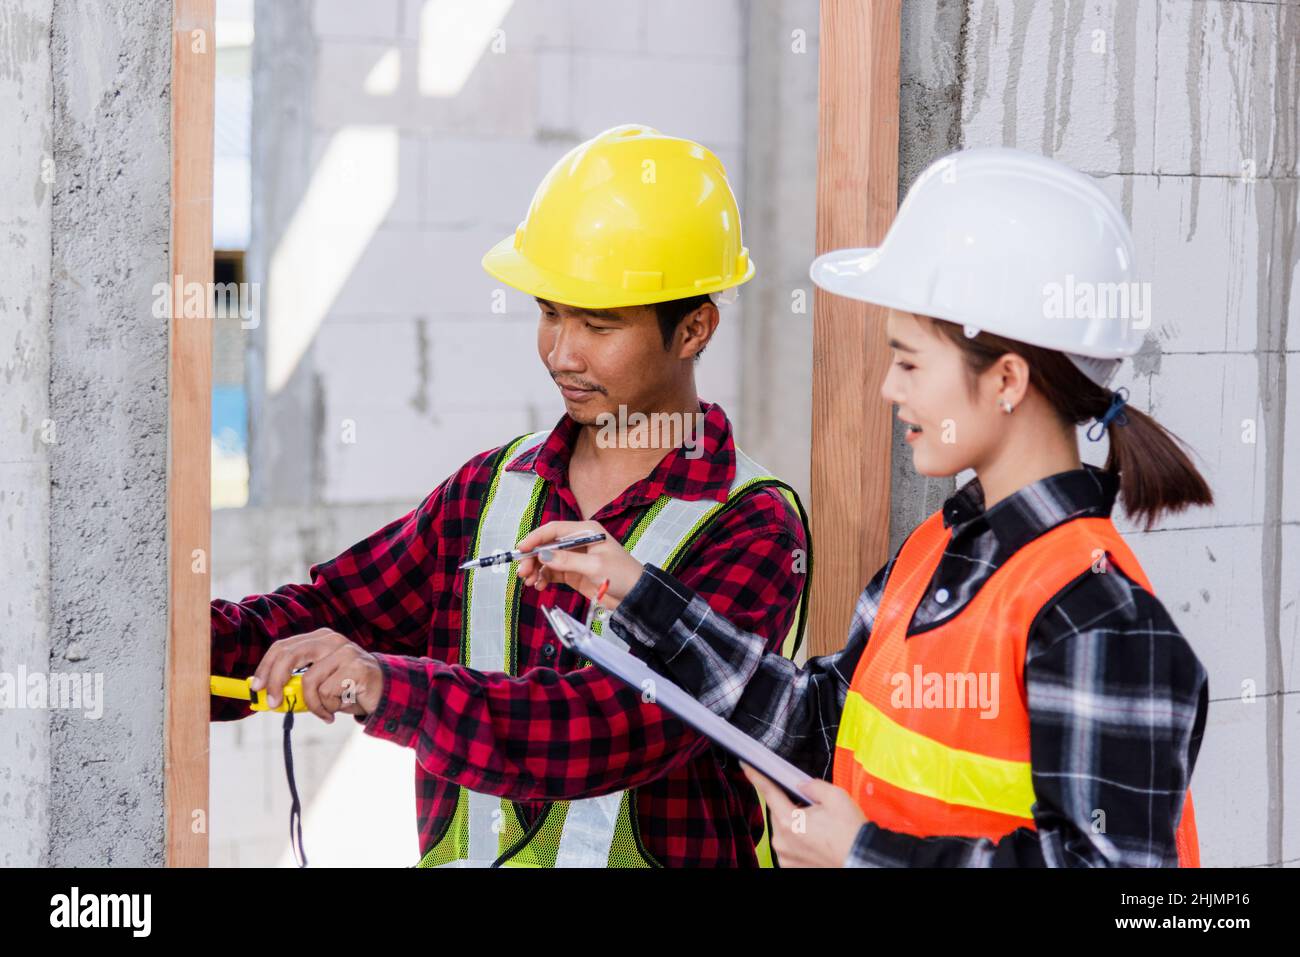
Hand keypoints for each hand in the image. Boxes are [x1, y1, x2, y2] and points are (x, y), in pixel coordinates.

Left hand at [250, 628, 383, 720]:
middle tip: (275, 703)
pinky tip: (342, 706)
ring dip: (313, 705)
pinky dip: (328, 708)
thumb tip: (268, 695)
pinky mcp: (356, 666)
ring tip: (326, 711)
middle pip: (289, 655)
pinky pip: (327, 693)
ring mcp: (345, 651)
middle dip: (276, 682)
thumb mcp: (319, 685)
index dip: (265, 667)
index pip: (283, 647)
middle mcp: (330, 640)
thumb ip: (296, 685)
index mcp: (319, 639)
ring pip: (308, 681)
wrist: (387, 692)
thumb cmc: (348, 688)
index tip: (256, 687)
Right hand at [514, 520, 643, 610]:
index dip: (535, 538)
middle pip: (547, 545)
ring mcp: (575, 558)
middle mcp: (578, 542)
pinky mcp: (573, 573)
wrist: (635, 596)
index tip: (521, 549)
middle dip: (533, 558)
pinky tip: (538, 586)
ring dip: (535, 570)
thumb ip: (567, 560)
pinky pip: (552, 572)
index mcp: (585, 531)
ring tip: (529, 582)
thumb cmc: (622, 575)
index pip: (554, 530)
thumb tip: (543, 555)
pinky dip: (543, 578)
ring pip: (547, 560)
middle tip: (523, 572)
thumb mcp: (594, 566)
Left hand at [743, 764, 866, 866]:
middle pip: (778, 812)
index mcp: (790, 821)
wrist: (862, 860)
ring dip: (795, 824)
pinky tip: (816, 840)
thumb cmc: (851, 831)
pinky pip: (789, 846)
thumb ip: (812, 785)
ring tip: (820, 827)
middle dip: (790, 805)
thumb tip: (800, 785)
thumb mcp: (836, 797)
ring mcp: (785, 857)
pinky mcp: (791, 867)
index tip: (746, 764)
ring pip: (784, 830)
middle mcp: (782, 841)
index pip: (768, 792)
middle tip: (813, 807)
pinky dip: (798, 840)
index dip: (756, 776)